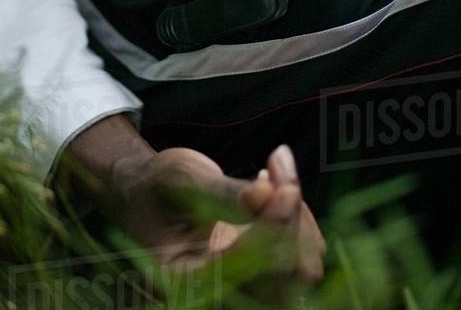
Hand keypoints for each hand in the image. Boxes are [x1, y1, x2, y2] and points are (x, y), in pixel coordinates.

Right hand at [57, 116, 324, 288]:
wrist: (153, 198)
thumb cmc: (158, 188)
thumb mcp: (179, 179)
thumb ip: (220, 192)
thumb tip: (266, 194)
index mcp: (184, 284)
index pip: (243, 268)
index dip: (271, 226)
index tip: (282, 183)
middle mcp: (219, 298)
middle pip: (283, 277)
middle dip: (290, 218)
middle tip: (278, 165)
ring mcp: (248, 292)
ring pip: (302, 268)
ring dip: (299, 214)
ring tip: (276, 170)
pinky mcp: (270, 278)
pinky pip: (307, 255)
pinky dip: (302, 218)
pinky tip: (277, 186)